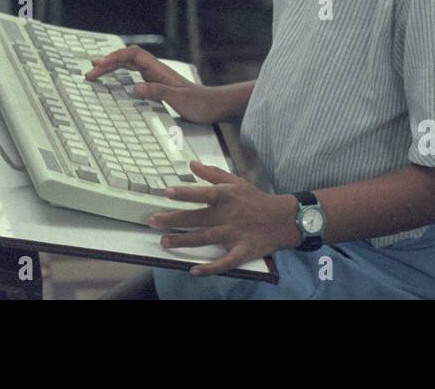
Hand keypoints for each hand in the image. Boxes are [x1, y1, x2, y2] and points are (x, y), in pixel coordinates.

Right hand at [83, 45, 223, 123]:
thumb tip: (135, 87)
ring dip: (111, 67)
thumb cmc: (198, 103)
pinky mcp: (155, 84)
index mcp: (159, 69)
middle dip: (107, 63)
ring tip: (94, 72)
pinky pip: (133, 74)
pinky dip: (120, 74)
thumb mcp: (178, 99)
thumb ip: (158, 92)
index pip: (132, 55)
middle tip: (89, 73)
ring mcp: (154, 76)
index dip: (115, 57)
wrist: (212, 106)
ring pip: (128, 65)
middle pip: (126, 59)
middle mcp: (155, 70)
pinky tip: (113, 79)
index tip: (99, 65)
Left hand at [148, 162, 299, 276]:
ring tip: (163, 242)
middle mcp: (229, 215)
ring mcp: (235, 234)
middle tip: (152, 221)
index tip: (167, 192)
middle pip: (198, 218)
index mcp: (227, 196)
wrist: (282, 219)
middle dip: (174, 220)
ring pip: (205, 238)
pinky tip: (194, 271)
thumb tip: (192, 164)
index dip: (185, 193)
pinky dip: (210, 268)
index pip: (204, 194)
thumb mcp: (236, 181)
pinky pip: (225, 261)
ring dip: (183, 241)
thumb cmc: (255, 198)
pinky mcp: (242, 251)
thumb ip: (213, 173)